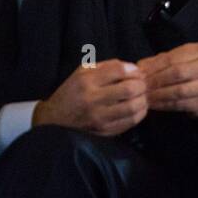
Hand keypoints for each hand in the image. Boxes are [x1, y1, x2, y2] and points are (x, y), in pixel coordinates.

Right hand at [32, 59, 147, 135]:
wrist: (54, 119)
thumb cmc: (72, 91)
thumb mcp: (83, 72)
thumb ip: (107, 66)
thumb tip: (132, 68)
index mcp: (87, 81)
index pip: (119, 71)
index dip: (133, 70)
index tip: (136, 72)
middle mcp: (92, 100)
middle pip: (129, 89)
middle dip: (141, 85)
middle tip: (142, 84)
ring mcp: (99, 118)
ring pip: (132, 108)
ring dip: (143, 100)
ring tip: (142, 96)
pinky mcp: (104, 131)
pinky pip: (130, 122)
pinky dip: (139, 113)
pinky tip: (138, 108)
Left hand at [137, 43, 197, 116]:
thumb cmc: (190, 70)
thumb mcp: (178, 60)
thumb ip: (159, 61)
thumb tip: (139, 68)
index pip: (173, 58)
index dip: (154, 67)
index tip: (140, 75)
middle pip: (178, 73)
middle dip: (157, 81)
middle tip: (142, 87)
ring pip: (180, 91)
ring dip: (159, 95)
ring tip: (146, 97)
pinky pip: (182, 105)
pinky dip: (166, 105)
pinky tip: (155, 105)